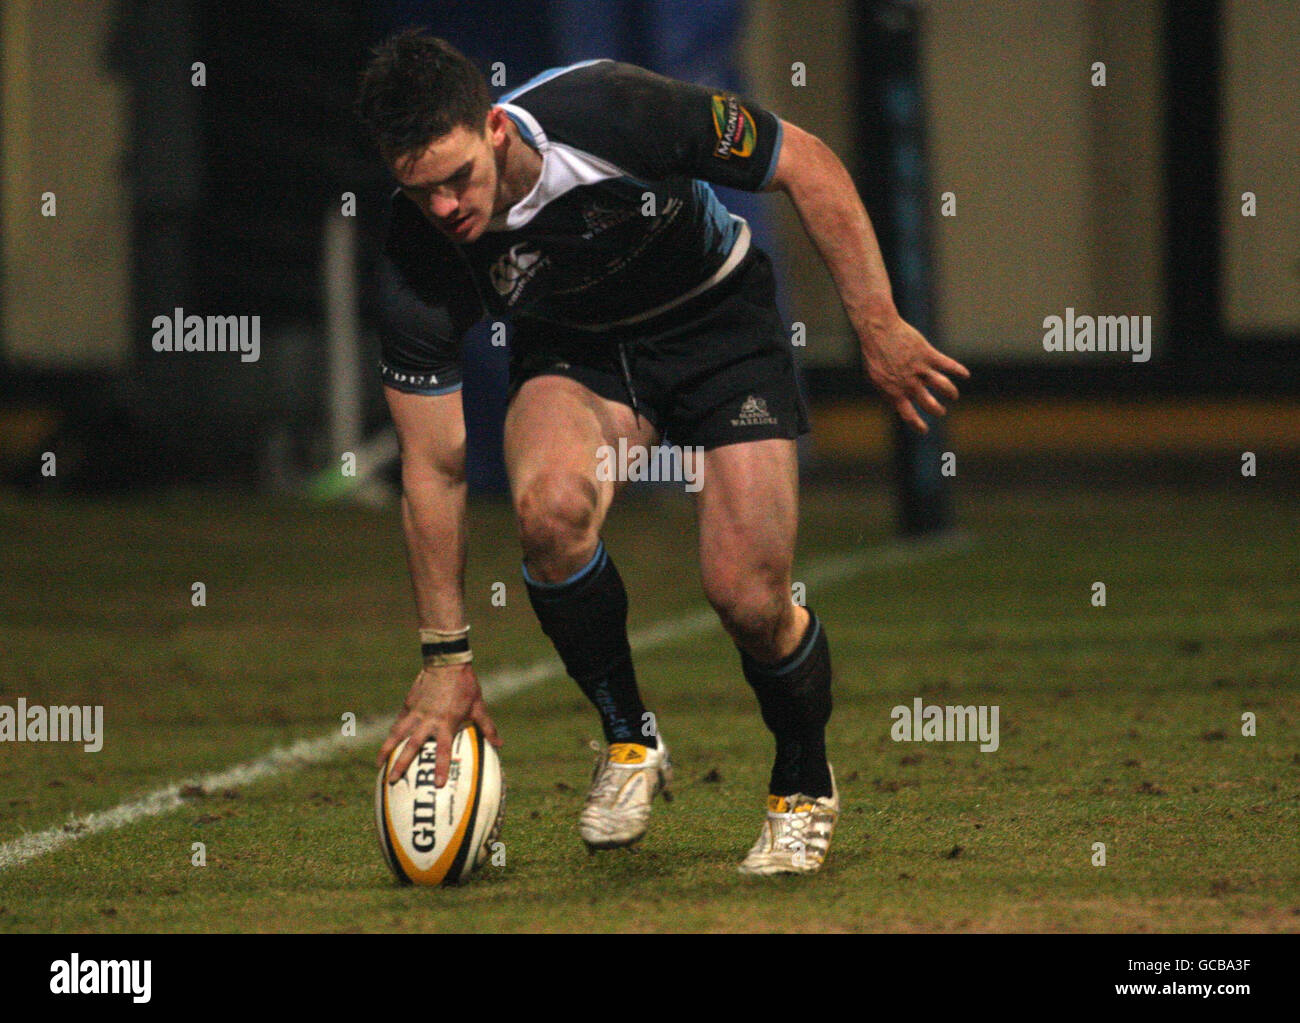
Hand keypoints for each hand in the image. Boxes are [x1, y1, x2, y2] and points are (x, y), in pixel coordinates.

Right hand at [377, 661, 501, 786]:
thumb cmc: (466, 686)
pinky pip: (399, 721)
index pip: (444, 751)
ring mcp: (416, 712)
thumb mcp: (478, 707)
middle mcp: (428, 720)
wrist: (447, 663)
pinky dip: (393, 733)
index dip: (441, 768)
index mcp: (447, 723)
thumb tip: (499, 743)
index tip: (438, 785)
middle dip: (401, 765)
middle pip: (412, 746)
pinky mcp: (409, 704)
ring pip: (397, 734)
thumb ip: (487, 727)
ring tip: (379, 765)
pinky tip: (387, 742)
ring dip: (387, 749)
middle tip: (392, 781)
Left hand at [861, 314, 969, 433]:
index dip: (918, 425)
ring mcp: (920, 369)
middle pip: (930, 404)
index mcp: (895, 392)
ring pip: (943, 386)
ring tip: (953, 395)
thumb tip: (896, 403)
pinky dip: (959, 370)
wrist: (878, 331)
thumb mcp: (874, 378)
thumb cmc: (874, 354)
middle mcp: (909, 383)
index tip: (924, 430)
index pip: (909, 415)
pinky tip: (965, 375)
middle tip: (941, 411)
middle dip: (938, 410)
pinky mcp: (928, 354)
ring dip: (950, 392)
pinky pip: (948, 365)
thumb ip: (887, 392)